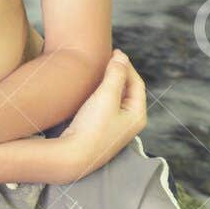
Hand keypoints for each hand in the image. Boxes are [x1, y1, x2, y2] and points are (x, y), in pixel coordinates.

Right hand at [60, 50, 146, 177]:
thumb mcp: (106, 96)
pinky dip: (101, 95)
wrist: (72, 157)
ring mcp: (115, 129)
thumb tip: (121, 56)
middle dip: (118, 73)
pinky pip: (105, 107)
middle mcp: (130, 123)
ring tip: (97, 71)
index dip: (126, 65)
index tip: (113, 52)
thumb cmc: (92, 127)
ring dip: (108, 84)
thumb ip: (115, 74)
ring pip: (116, 99)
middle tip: (105, 59)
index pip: (137, 83)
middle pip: (128, 91)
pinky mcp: (101, 132)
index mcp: (138, 115)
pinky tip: (90, 90)